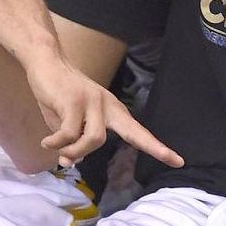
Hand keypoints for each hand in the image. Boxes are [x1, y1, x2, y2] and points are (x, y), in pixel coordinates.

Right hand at [22, 55, 182, 167]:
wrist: (47, 64)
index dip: (157, 147)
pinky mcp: (74, 100)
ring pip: (95, 139)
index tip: (179, 161)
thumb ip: (74, 142)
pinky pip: (69, 133)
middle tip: (169, 160)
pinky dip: (56, 142)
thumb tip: (69, 161)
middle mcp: (108, 106)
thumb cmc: (59, 96)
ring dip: (75, 151)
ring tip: (59, 150)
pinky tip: (46, 141)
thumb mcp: (69, 122)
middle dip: (153, 147)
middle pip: (132, 132)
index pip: (138, 132)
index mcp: (113, 111)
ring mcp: (93, 102)